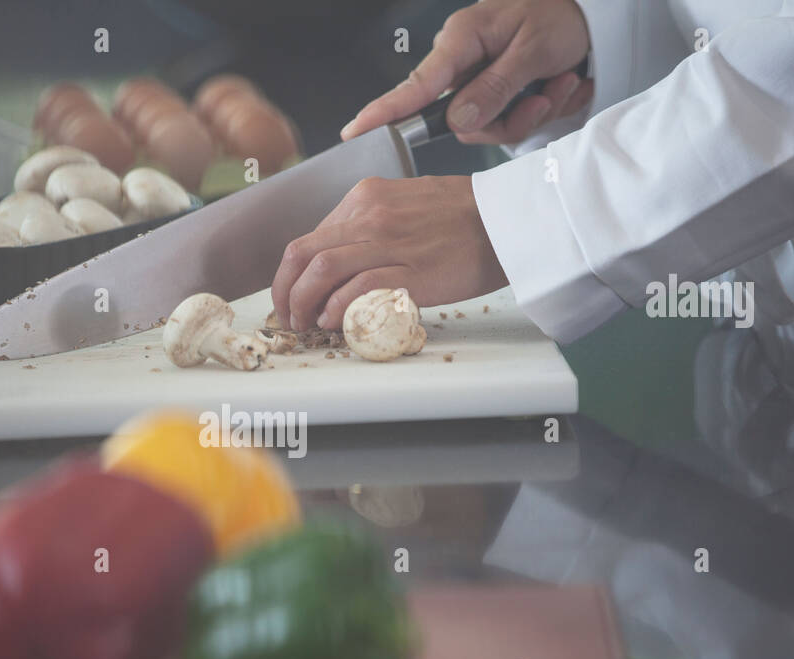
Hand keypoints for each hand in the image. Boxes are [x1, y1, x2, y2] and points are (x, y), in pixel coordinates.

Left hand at [271, 175, 506, 330]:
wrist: (507, 220)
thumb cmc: (462, 218)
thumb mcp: (405, 205)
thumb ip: (369, 227)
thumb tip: (340, 260)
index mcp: (365, 198)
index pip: (309, 237)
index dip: (292, 274)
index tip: (292, 297)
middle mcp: (370, 215)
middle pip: (303, 254)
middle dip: (286, 292)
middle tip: (289, 317)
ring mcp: (389, 241)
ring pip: (322, 270)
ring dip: (304, 303)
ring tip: (307, 324)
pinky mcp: (410, 269)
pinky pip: (358, 287)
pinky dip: (337, 308)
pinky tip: (333, 322)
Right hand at [341, 0, 592, 144]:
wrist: (593, 11)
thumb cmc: (562, 13)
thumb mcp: (533, 49)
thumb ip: (495, 88)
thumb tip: (460, 121)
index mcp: (461, 41)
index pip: (414, 86)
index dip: (383, 112)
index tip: (354, 132)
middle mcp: (464, 63)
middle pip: (464, 120)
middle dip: (511, 117)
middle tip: (545, 96)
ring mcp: (480, 79)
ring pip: (491, 126)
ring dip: (534, 110)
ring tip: (561, 81)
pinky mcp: (498, 91)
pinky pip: (511, 120)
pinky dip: (543, 106)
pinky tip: (562, 83)